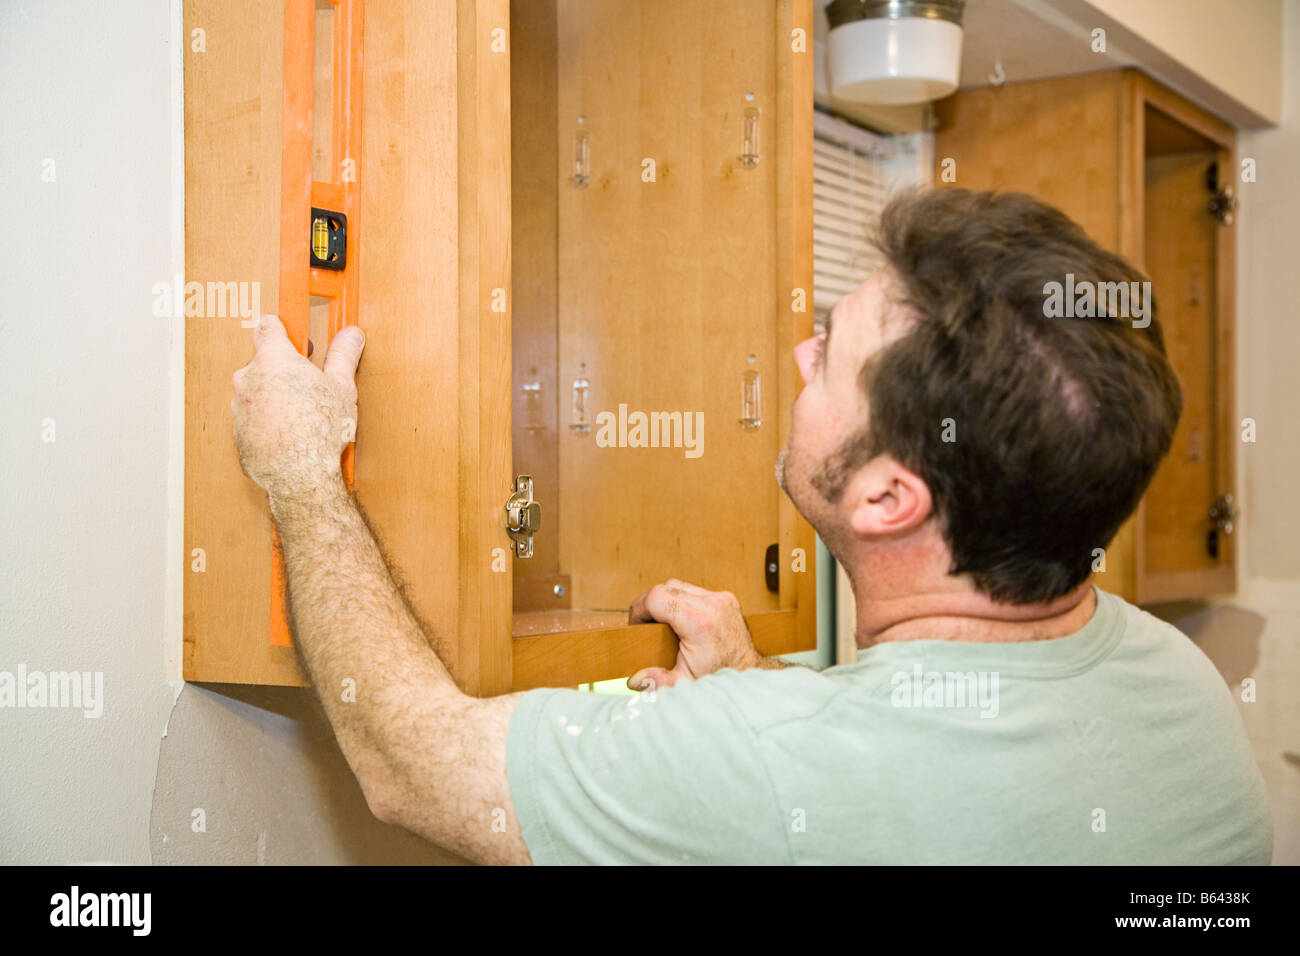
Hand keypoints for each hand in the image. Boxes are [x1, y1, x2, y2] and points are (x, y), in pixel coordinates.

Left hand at [230, 314, 364, 505]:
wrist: (299, 476)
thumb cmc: (319, 431)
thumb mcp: (341, 388)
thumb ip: (343, 356)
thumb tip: (351, 336)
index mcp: (273, 359)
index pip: (267, 326)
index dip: (283, 329)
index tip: (296, 336)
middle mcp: (248, 378)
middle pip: (263, 361)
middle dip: (283, 370)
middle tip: (308, 384)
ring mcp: (238, 405)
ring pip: (256, 391)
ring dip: (274, 396)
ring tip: (301, 415)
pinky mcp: (237, 431)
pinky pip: (252, 417)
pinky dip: (268, 421)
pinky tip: (290, 433)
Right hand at [626, 579, 762, 690]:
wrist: (750, 673)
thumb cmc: (719, 677)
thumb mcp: (684, 682)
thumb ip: (657, 680)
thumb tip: (634, 681)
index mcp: (700, 623)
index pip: (657, 597)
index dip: (639, 610)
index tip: (635, 625)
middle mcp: (713, 605)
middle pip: (666, 588)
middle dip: (651, 605)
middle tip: (645, 626)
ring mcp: (722, 599)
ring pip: (680, 586)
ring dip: (667, 601)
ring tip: (661, 623)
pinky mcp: (726, 598)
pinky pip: (694, 590)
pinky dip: (683, 601)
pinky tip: (680, 619)